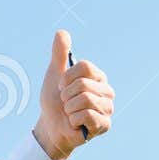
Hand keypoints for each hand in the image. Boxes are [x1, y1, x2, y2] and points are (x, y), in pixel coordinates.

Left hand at [32, 29, 113, 159]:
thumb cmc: (54, 101)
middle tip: (66, 103)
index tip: (62, 87)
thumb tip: (61, 32)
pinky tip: (75, 124)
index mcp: (99, 77)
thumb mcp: (54, 74)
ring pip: (84, 99)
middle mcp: (107, 91)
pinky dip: (73, 120)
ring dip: (69, 108)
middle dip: (66, 95)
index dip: (67, 78)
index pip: (84, 67)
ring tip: (71, 113)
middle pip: (83, 84)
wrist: (50, 127)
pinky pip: (86, 115)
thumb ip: (59, 54)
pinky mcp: (105, 125)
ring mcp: (108, 109)